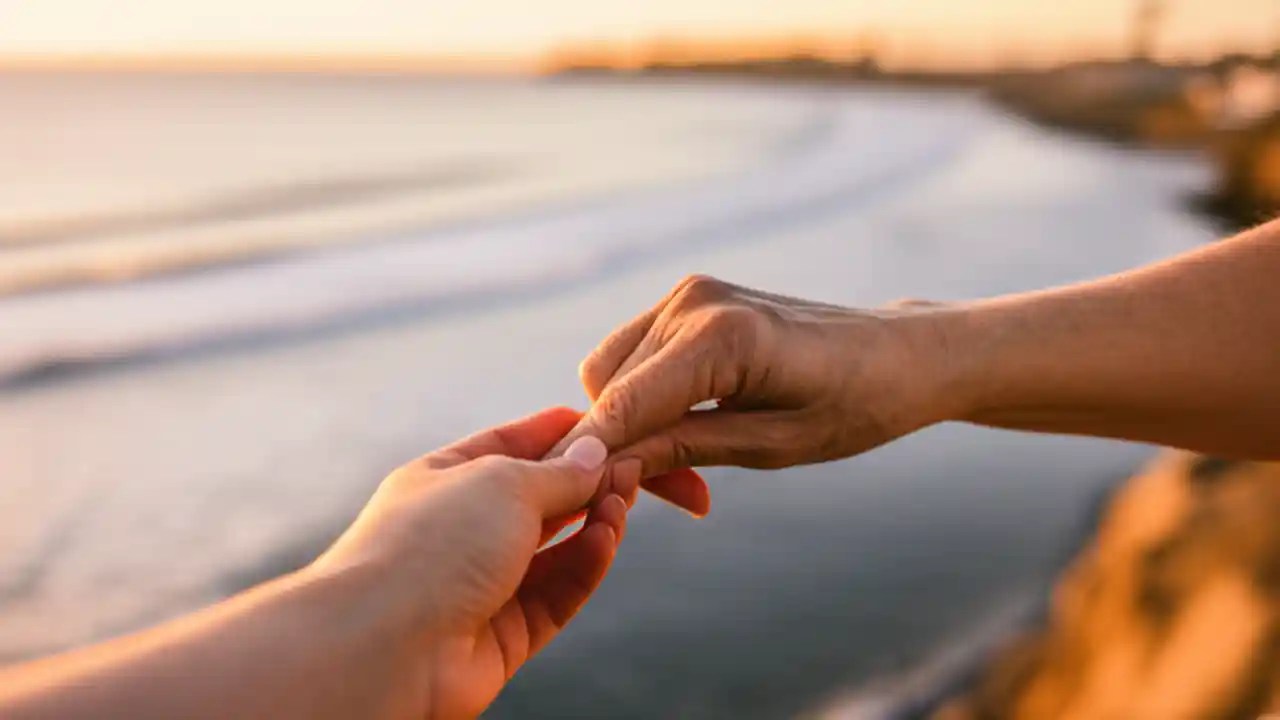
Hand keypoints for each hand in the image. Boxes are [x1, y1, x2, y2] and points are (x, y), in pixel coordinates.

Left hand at [314, 408, 639, 719]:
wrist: (383, 646)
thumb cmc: (430, 545)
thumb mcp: (502, 482)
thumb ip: (558, 472)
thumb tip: (595, 454)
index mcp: (446, 478)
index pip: (513, 445)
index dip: (561, 433)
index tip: (609, 424)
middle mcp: (463, 529)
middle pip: (541, 499)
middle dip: (588, 480)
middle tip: (635, 465)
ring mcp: (482, 584)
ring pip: (556, 549)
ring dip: (594, 521)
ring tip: (624, 499)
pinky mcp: (504, 635)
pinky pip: (557, 594)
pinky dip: (585, 565)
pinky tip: (606, 539)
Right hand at [556, 275, 956, 484]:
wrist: (899, 354)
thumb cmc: (854, 405)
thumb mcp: (772, 446)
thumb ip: (684, 450)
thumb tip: (605, 467)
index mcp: (723, 336)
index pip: (624, 403)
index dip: (593, 457)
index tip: (575, 503)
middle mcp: (693, 302)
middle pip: (609, 391)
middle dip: (623, 449)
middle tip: (683, 498)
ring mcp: (687, 294)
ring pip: (610, 374)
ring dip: (633, 428)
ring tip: (690, 475)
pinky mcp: (687, 300)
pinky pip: (633, 357)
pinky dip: (645, 401)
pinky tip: (687, 433)